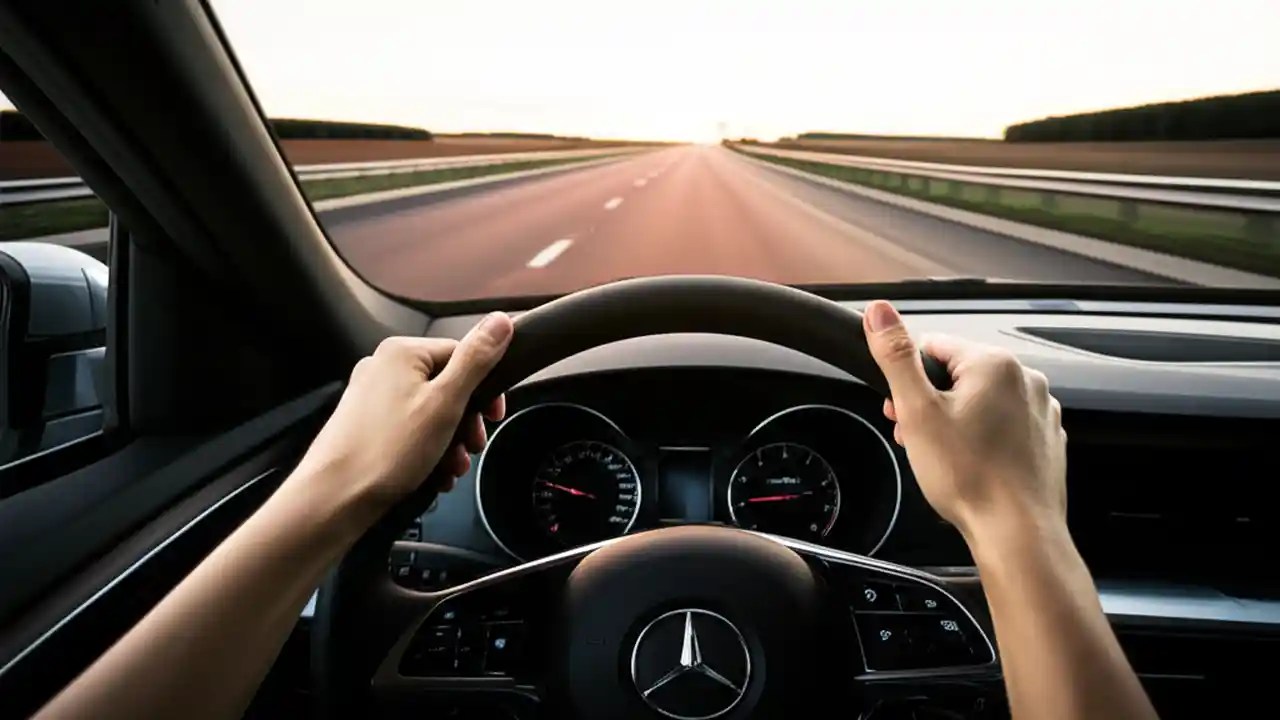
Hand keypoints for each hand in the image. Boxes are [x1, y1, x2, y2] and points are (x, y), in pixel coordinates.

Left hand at [291, 312, 513, 519]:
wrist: (335, 497)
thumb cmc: (387, 450)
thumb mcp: (446, 402)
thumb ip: (476, 360)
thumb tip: (500, 321)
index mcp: (402, 352)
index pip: (462, 355)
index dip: (485, 388)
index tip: (493, 417)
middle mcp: (383, 367)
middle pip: (446, 384)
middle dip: (465, 421)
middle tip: (471, 447)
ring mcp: (371, 396)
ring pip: (429, 411)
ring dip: (449, 440)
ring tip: (450, 467)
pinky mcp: (365, 423)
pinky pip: (409, 428)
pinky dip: (426, 448)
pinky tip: (432, 472)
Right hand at [863, 300, 1065, 543]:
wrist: (1016, 531)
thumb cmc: (969, 476)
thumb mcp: (917, 411)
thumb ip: (896, 356)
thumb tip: (879, 312)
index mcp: (994, 364)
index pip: (934, 348)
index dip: (909, 381)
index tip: (902, 412)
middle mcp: (1026, 380)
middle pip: (958, 376)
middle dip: (931, 404)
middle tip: (917, 438)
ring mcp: (1041, 411)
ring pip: (982, 402)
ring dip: (955, 422)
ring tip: (942, 457)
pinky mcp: (1046, 440)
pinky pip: (1004, 426)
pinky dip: (983, 439)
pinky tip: (971, 466)